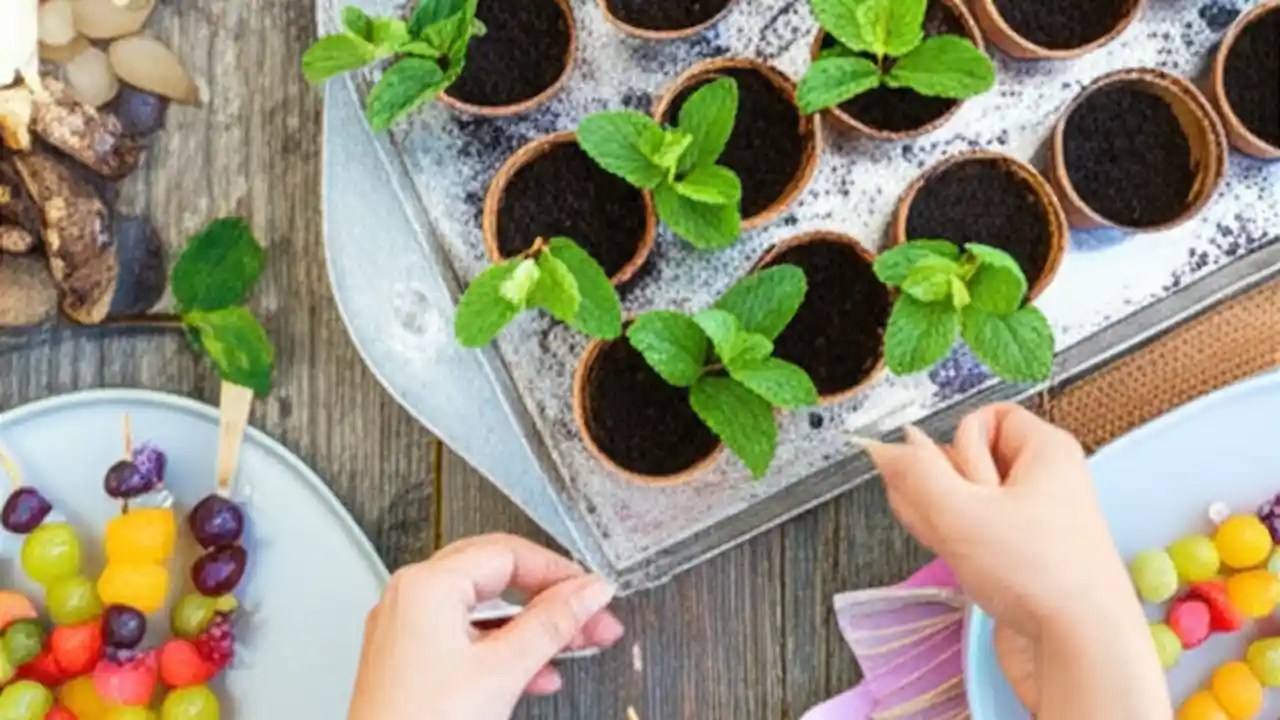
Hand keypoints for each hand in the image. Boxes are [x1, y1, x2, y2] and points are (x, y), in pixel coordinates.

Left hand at [349, 533, 625, 719]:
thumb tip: (588, 593)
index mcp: (427, 585)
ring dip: (533, 628)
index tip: (593, 593)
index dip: (559, 572)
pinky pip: (467, 639)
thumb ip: (552, 624)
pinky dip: (505, 649)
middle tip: (591, 617)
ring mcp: (407, 629)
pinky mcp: (411, 661)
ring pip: (485, 611)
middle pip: (498, 577)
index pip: (509, 554)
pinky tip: (536, 673)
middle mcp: (411, 598)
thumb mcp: (503, 670)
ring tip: (574, 646)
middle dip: (551, 599)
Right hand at [863, 404, 1168, 718]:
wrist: (1082, 649)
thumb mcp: (961, 513)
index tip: (965, 484)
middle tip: (956, 522)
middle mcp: (1043, 480)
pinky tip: (950, 556)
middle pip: (968, 460)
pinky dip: (956, 541)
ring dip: (943, 518)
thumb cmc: (1037, 574)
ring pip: (965, 501)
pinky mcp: (1021, 557)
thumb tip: (880, 447)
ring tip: (955, 548)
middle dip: (944, 487)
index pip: (985, 417)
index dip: (961, 446)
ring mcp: (1032, 522)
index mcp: (1045, 450)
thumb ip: (913, 474)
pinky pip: (976, 533)